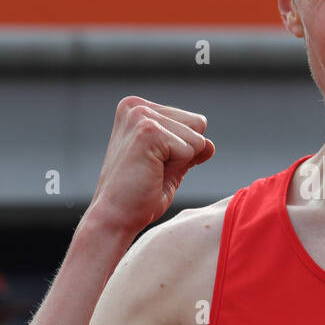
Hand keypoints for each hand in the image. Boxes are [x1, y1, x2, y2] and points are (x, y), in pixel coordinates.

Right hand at [87, 97, 213, 236]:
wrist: (115, 217)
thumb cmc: (139, 196)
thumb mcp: (170, 167)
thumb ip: (189, 150)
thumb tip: (210, 144)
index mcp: (137, 108)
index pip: (193, 120)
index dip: (183, 150)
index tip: (154, 164)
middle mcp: (137, 106)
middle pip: (198, 124)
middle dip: (184, 154)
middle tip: (153, 171)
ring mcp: (141, 116)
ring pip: (197, 137)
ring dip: (180, 162)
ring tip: (151, 173)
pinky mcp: (148, 131)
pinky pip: (189, 149)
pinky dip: (177, 168)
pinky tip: (150, 173)